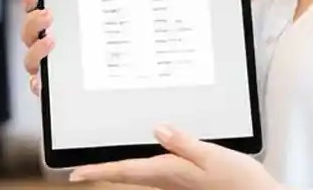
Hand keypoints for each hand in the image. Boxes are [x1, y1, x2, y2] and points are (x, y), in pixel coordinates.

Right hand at [20, 0, 259, 95]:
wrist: (194, 131)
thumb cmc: (192, 60)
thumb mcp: (209, 26)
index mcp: (104, 19)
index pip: (63, 1)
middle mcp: (82, 48)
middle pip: (38, 31)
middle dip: (34, 20)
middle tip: (51, 13)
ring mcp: (76, 77)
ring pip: (36, 63)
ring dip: (34, 50)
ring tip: (53, 42)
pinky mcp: (77, 106)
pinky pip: (50, 98)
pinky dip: (41, 89)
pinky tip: (48, 84)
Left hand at [69, 124, 279, 189]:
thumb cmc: (239, 181)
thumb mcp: (212, 156)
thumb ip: (183, 143)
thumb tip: (157, 128)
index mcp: (169, 172)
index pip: (124, 171)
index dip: (97, 172)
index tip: (73, 174)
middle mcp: (169, 180)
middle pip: (128, 174)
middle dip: (104, 171)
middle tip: (81, 168)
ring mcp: (178, 183)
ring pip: (141, 174)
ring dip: (121, 168)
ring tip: (104, 161)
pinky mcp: (188, 182)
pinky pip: (157, 171)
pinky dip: (143, 165)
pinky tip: (146, 156)